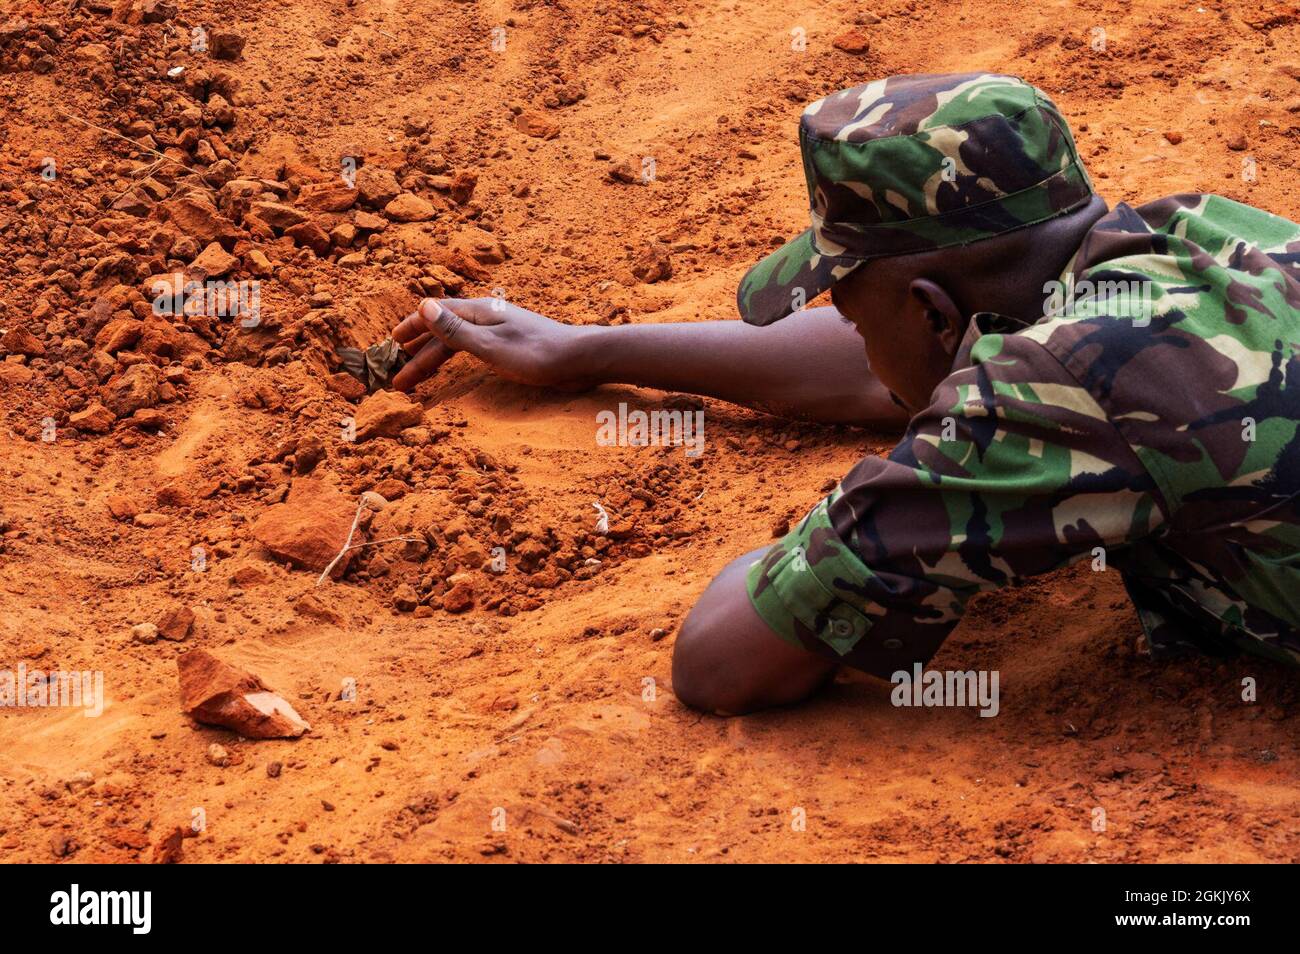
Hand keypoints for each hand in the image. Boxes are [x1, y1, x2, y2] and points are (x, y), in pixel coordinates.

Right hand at [390, 297, 596, 392]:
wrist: (578, 359)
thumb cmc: (536, 353)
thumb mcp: (490, 345)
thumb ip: (455, 330)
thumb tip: (422, 306)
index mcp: (478, 312)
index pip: (434, 315)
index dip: (411, 328)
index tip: (390, 342)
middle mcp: (486, 317)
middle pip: (442, 333)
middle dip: (417, 352)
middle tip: (397, 374)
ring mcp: (498, 331)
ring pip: (456, 343)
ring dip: (434, 359)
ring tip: (416, 377)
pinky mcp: (509, 346)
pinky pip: (471, 351)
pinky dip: (454, 361)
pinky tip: (452, 368)